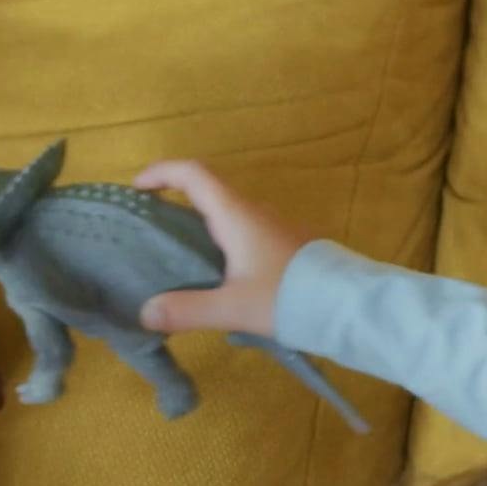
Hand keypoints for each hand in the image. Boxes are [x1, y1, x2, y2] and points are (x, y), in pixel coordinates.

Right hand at [132, 161, 312, 338]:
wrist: (349, 305)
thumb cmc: (288, 297)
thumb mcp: (233, 308)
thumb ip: (187, 309)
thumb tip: (145, 313)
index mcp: (237, 215)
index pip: (194, 174)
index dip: (162, 172)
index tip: (137, 188)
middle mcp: (255, 212)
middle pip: (209, 193)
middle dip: (177, 202)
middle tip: (151, 229)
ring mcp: (275, 226)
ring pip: (229, 215)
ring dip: (202, 224)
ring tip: (179, 255)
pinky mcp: (288, 244)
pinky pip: (246, 233)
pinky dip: (223, 242)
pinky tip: (219, 274)